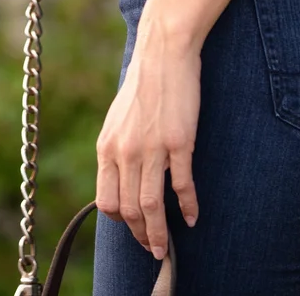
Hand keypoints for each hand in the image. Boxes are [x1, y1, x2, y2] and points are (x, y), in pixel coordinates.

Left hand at [95, 18, 200, 258]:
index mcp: (108, 146)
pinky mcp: (179, 142)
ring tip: (166, 247)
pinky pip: (181, 185)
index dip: (120, 221)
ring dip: (159, 233)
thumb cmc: (144, 84)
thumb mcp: (118, 119)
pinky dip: (187, 206)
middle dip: (141, 235)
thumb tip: (121, 179)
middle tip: (152, 247)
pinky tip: (193, 217)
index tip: (133, 227)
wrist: (163, 51)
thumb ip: (118, 149)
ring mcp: (152, 148)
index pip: (107, 201)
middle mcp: (125, 151)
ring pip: (151, 205)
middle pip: (129, 209)